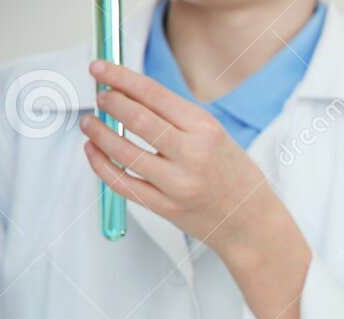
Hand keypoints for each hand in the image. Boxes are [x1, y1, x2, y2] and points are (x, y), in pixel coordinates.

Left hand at [79, 60, 298, 263]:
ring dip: (98, 132)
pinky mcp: (166, 207)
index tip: (99, 69)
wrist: (253, 224)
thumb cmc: (236, 178)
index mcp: (207, 131)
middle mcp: (193, 156)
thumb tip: (130, 95)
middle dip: (109, 102)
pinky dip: (101, 164)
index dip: (120, 77)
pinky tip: (94, 151)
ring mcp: (178, 184)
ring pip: (122, 151)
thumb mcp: (217, 137)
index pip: (153, 94)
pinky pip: (122, 183)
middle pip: (136, 119)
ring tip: (90, 123)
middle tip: (100, 97)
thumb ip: (177, 118)